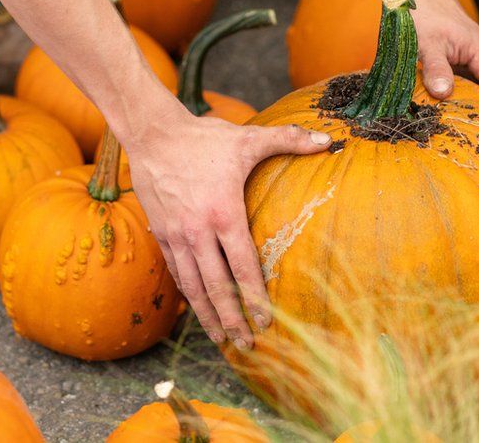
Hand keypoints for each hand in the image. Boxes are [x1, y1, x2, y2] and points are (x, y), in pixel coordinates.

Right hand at [124, 109, 331, 348]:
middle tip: (247, 344)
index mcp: (223, 212)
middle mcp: (198, 231)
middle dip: (232, 319)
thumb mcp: (247, 138)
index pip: (242, 266)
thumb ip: (288, 140)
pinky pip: (177, 271)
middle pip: (216, 286)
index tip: (266, 321)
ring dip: (207, 315)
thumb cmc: (203, 138)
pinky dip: (188, 293)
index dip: (255, 297)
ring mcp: (176, 235)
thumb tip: (326, 139)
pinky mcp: (161, 233)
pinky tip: (198, 307)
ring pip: (192, 286)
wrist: (151, 133)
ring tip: (221, 338)